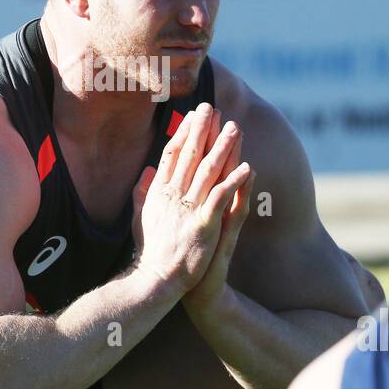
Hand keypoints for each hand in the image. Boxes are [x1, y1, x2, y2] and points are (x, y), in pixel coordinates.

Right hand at [130, 103, 250, 296]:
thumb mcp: (140, 216)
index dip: (184, 132)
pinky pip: (221, 198)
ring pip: (207, 171)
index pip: (172, 154)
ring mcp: (187, 209)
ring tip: (235, 129)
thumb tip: (147, 169)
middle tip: (213, 108)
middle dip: (203, 130)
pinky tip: (247, 168)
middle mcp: (172, 196)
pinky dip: (234, 182)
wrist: (156, 280)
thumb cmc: (151, 251)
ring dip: (222, 148)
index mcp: (158, 192)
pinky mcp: (203, 225)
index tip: (194, 115)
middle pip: (189, 156)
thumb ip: (143, 191)